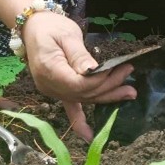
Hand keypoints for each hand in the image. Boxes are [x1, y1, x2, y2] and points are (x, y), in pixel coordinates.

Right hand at [22, 11, 136, 140]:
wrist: (34, 28)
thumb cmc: (51, 27)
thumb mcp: (66, 35)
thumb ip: (79, 55)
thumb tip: (93, 70)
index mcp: (50, 70)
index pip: (79, 84)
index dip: (99, 80)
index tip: (118, 69)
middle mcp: (50, 86)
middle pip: (84, 93)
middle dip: (109, 86)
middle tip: (129, 74)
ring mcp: (53, 91)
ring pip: (83, 99)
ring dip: (106, 97)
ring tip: (130, 92)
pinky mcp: (58, 90)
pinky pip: (70, 108)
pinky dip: (79, 123)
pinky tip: (90, 136)